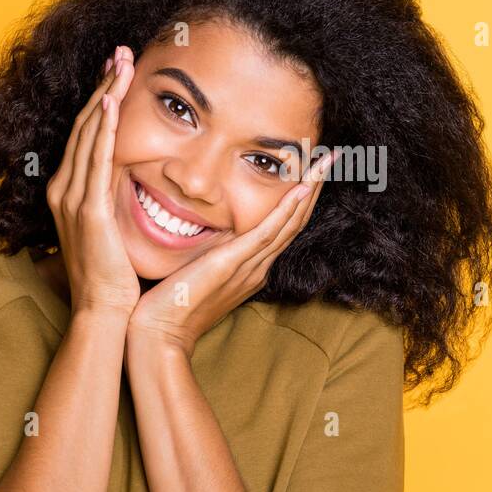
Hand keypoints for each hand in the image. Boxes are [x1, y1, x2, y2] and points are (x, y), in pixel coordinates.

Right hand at [45, 45, 140, 313]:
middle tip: (122, 52)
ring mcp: (72, 198)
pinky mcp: (87, 210)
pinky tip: (113, 101)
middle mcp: (64, 189)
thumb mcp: (112, 227)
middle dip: (104, 86)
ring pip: (90, 134)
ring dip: (106, 95)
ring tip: (121, 64)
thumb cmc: (113, 274)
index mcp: (70, 192)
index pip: (87, 135)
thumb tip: (134, 179)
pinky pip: (96, 160)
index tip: (119, 72)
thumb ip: (115, 199)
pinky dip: (103, 128)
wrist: (104, 311)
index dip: (102, 100)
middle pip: (86, 125)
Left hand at [126, 148, 338, 357]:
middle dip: (314, 186)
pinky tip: (301, 187)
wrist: (161, 334)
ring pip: (289, 223)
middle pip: (295, 220)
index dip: (299, 197)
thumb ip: (212, 249)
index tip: (309, 169)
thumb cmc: (171, 305)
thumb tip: (211, 225)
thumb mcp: (197, 268)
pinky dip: (286, 209)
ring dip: (309, 189)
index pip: (283, 226)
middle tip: (330, 157)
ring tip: (324, 162)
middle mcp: (258, 266)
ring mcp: (250, 266)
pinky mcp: (234, 264)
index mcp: (251, 267)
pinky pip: (268, 232)